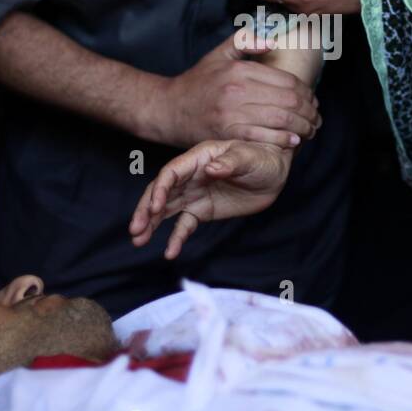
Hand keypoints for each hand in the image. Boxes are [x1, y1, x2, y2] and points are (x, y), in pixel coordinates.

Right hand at [129, 140, 292, 258]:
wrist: (275, 174)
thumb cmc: (262, 158)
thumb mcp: (249, 158)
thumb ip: (229, 162)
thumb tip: (210, 169)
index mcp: (198, 158)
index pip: (171, 173)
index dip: (160, 189)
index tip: (155, 208)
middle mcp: (191, 176)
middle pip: (162, 192)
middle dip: (146, 210)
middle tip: (136, 229)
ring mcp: (194, 194)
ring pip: (166, 210)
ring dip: (151, 224)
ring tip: (138, 240)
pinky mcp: (202, 210)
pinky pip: (184, 225)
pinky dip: (175, 238)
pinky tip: (169, 252)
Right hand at [148, 28, 320, 148]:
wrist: (168, 110)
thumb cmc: (197, 83)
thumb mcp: (218, 54)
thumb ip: (245, 42)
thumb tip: (272, 40)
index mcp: (240, 69)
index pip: (287, 81)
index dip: (307, 93)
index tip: (313, 101)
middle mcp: (237, 89)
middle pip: (288, 100)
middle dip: (309, 111)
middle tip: (317, 118)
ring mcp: (231, 113)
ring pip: (280, 119)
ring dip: (302, 127)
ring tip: (310, 130)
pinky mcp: (227, 133)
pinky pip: (263, 137)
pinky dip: (282, 139)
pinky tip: (294, 140)